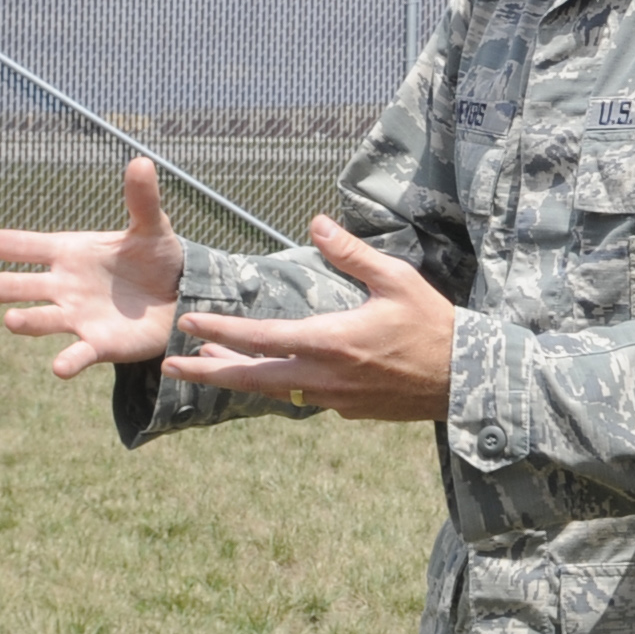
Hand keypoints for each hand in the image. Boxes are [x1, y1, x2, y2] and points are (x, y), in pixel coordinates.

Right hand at [0, 157, 183, 377]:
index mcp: (70, 253)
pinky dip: (70, 360)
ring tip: (9, 320)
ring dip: (27, 321)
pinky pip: (80, 353)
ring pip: (43, 319)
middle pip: (19, 286)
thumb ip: (142, 200)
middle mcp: (65, 286)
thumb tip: (141, 161)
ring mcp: (78, 316)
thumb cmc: (157, 258)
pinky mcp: (100, 343)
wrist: (182, 296)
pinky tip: (60, 368)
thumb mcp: (152, 227)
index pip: (23, 246)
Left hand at [161, 214, 454, 421]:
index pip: (261, 338)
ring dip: (238, 379)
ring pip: (273, 392)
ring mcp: (334, 400)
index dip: (220, 331)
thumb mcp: (396, 279)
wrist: (464, 380)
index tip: (189, 323)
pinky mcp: (348, 411)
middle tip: (170, 365)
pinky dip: (278, 386)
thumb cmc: (432, 325)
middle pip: (252, 378)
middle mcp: (323, 377)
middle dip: (207, 371)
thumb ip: (352, 253)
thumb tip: (317, 221)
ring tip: (207, 369)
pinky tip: (271, 374)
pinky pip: (303, 399)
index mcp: (330, 341)